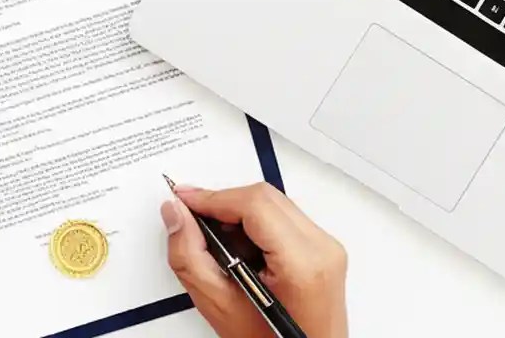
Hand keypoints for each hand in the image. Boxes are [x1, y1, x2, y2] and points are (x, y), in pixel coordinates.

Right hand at [162, 183, 347, 337]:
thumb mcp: (220, 306)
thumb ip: (190, 256)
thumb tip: (177, 215)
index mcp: (302, 263)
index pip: (254, 204)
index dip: (213, 197)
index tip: (185, 200)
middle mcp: (322, 248)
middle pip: (265, 198)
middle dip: (224, 203)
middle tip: (193, 220)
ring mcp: (327, 247)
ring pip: (274, 204)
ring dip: (239, 215)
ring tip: (217, 245)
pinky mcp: (324, 249)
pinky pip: (285, 219)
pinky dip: (256, 226)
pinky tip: (240, 251)